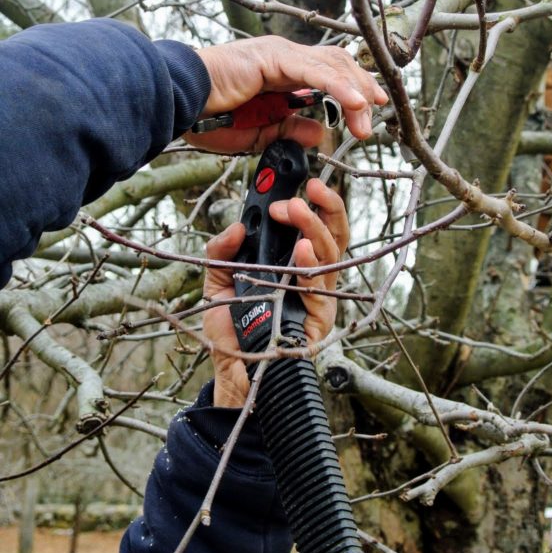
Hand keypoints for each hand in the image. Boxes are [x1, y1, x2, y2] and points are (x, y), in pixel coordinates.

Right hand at [185, 36, 386, 153]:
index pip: (329, 72)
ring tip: (368, 115)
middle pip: (337, 65)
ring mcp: (278, 53)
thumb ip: (289, 130)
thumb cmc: (209, 116)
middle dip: (362, 90)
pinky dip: (338, 86)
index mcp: (281, 72)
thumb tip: (319, 132)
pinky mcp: (272, 57)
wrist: (179, 104)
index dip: (354, 88)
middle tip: (375, 116)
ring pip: (332, 65)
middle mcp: (284, 57)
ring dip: (355, 91)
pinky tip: (355, 102)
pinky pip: (313, 71)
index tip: (370, 112)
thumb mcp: (259, 133)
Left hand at [202, 179, 348, 407]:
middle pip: (334, 235)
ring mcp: (319, 298)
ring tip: (297, 210)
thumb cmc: (231, 328)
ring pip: (331, 256)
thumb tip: (235, 226)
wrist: (231, 371)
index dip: (316, 202)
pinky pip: (321, 288)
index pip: (315, 225)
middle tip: (304, 191)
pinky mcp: (318, 320)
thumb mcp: (217, 280)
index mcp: (295, 263)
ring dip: (315, 229)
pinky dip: (312, 265)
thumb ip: (222, 250)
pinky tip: (303, 250)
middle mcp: (313, 277)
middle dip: (324, 208)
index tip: (301, 181)